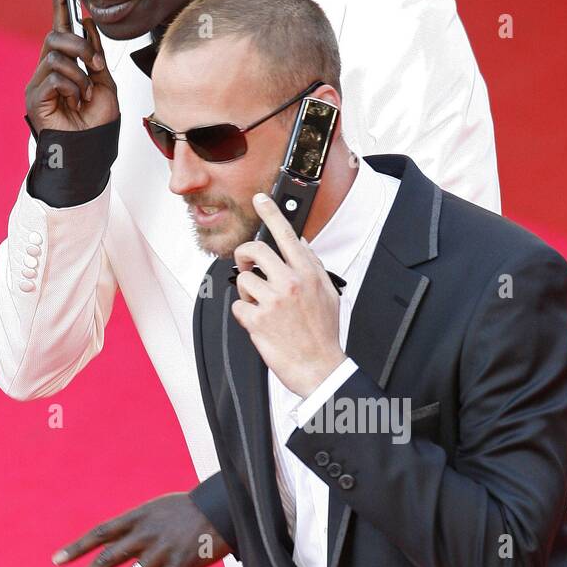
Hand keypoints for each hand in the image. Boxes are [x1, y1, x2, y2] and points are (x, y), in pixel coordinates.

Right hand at [25, 0, 118, 133]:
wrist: (92, 150)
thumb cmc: (97, 123)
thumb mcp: (105, 83)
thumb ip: (95, 54)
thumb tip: (88, 22)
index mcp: (66, 64)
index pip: (60, 27)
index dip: (60, 3)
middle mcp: (49, 70)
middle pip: (55, 35)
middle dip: (80, 45)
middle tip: (96, 67)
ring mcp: (40, 83)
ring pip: (55, 55)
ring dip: (79, 74)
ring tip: (86, 94)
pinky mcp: (35, 97)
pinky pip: (53, 76)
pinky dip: (71, 87)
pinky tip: (76, 102)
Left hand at [52, 492, 230, 566]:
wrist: (223, 508)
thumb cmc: (189, 509)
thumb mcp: (157, 509)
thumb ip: (136, 526)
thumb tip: (114, 542)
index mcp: (137, 518)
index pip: (100, 534)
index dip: (77, 548)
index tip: (56, 562)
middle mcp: (145, 534)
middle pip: (107, 560)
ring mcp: (162, 550)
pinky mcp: (182, 565)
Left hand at [231, 193, 345, 397]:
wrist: (319, 367)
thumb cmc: (323, 334)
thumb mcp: (328, 294)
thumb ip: (313, 268)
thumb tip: (300, 246)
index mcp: (308, 274)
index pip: (287, 235)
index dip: (271, 213)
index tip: (260, 199)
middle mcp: (290, 283)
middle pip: (255, 250)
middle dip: (245, 254)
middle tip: (246, 264)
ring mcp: (272, 301)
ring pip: (243, 279)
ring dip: (247, 292)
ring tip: (261, 305)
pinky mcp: (257, 320)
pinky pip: (238, 306)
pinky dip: (245, 314)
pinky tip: (259, 323)